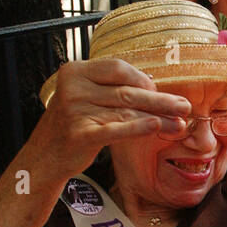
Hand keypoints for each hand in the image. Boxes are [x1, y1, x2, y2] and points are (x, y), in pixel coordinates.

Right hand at [29, 58, 191, 178]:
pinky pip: (116, 129)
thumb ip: (112, 89)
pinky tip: (157, 127)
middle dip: (159, 100)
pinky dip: (138, 127)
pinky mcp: (79, 134)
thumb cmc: (72, 125)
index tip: (161, 91)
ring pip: (126, 111)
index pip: (118, 68)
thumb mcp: (86, 98)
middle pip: (126, 91)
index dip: (143, 79)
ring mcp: (74, 110)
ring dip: (158, 117)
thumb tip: (155, 86)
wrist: (43, 157)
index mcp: (75, 71)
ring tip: (179, 124)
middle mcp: (73, 88)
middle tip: (184, 106)